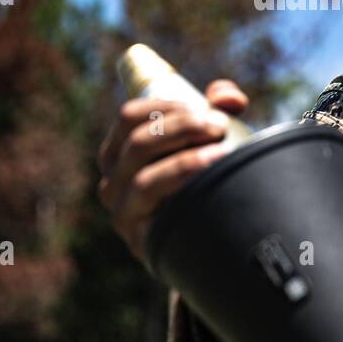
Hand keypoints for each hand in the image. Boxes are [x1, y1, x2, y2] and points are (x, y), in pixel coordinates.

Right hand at [97, 79, 248, 261]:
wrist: (211, 243)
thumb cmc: (203, 184)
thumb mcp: (207, 141)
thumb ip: (218, 110)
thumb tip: (229, 98)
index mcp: (121, 152)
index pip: (130, 116)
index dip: (166, 105)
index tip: (205, 108)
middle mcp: (113, 180)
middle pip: (138, 140)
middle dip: (182, 126)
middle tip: (221, 126)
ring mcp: (122, 209)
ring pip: (141, 171)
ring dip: (185, 155)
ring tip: (223, 149)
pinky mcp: (135, 235)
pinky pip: (149, 196)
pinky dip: (180, 175)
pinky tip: (211, 170)